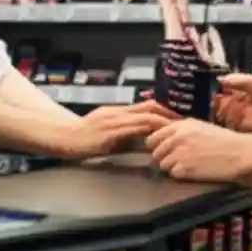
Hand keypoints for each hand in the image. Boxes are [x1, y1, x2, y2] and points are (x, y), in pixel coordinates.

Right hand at [59, 100, 176, 157]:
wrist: (65, 136)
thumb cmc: (86, 137)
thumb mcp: (110, 134)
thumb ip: (129, 137)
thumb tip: (151, 145)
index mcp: (119, 111)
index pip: (148, 106)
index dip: (166, 110)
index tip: (181, 119)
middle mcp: (119, 112)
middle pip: (151, 107)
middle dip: (170, 114)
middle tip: (186, 124)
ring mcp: (115, 121)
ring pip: (146, 117)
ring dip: (164, 124)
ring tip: (178, 132)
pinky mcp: (110, 132)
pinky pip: (135, 129)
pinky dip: (149, 133)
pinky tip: (159, 140)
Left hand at [145, 118, 251, 185]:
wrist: (241, 152)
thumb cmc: (224, 139)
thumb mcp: (199, 126)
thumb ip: (180, 130)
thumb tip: (163, 134)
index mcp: (179, 126)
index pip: (152, 138)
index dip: (156, 146)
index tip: (164, 150)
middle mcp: (176, 138)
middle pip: (155, 153)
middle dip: (163, 158)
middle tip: (176, 161)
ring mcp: (179, 153)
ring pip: (162, 164)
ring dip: (171, 167)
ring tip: (186, 166)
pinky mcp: (185, 168)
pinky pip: (173, 174)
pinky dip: (180, 175)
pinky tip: (192, 172)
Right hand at [215, 74, 251, 132]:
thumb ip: (236, 81)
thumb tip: (219, 79)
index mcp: (239, 95)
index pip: (220, 97)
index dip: (215, 96)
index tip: (215, 92)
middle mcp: (238, 107)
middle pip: (218, 109)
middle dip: (217, 104)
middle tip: (220, 99)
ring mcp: (242, 118)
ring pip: (223, 118)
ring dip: (226, 109)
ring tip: (236, 102)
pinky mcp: (246, 127)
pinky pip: (232, 126)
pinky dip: (233, 118)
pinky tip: (240, 111)